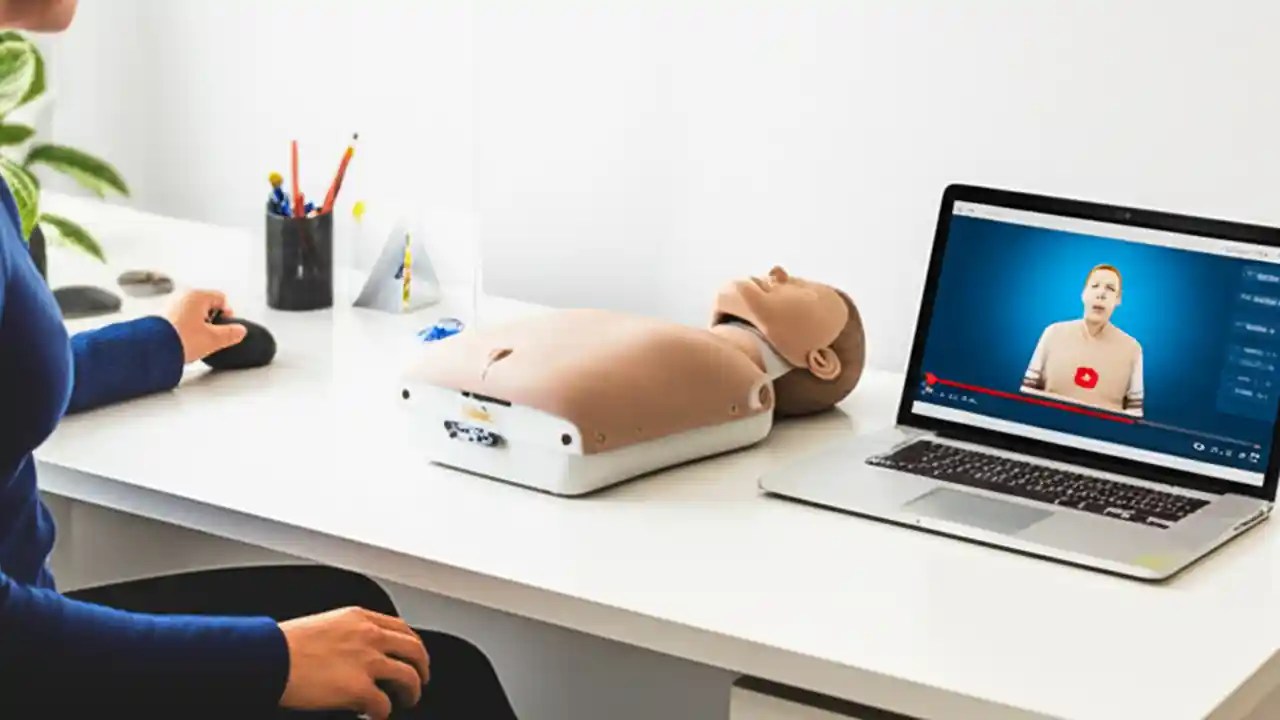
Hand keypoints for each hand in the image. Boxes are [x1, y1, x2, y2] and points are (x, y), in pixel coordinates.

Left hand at [164, 289, 245, 362]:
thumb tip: (239, 331)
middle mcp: (181, 296)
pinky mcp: (159, 317)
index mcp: (197, 295)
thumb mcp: (214, 339)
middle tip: (211, 336)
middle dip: (210, 320)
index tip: (226, 327)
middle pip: (205, 305)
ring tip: (195, 341)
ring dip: (196, 325)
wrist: (152, 350)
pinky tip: (182, 341)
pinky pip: (178, 320)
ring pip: (191, 313)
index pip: (221, 298)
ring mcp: (168, 306)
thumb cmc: (179, 339)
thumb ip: (231, 333)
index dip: (227, 314)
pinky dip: (183, 329)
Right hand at [277, 606, 430, 718]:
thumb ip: (348, 634)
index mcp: (359, 617)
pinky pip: (384, 705)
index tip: (413, 655)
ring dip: (412, 692)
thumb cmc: (284, 645)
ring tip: (407, 700)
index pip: (401, 628)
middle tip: (421, 680)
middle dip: (422, 667)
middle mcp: (369, 635)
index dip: (412, 645)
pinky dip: (384, 712)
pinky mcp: (359, 689)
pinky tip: (377, 715)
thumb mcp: (324, 625)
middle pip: (414, 650)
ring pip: (409, 677)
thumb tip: (359, 652)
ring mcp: (367, 661)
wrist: (267, 657)